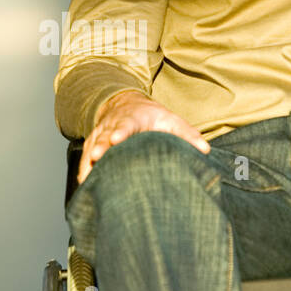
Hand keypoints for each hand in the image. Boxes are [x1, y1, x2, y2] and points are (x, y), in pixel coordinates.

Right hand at [77, 89, 210, 185]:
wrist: (124, 104)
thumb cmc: (152, 117)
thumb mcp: (171, 120)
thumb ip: (187, 135)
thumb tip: (205, 150)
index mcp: (133, 119)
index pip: (126, 125)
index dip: (121, 132)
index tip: (117, 139)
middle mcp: (112, 126)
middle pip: (104, 137)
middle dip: (100, 147)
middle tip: (96, 157)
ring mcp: (100, 135)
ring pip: (92, 148)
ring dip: (88, 162)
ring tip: (87, 178)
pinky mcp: (92, 145)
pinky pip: (85, 159)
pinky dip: (84, 170)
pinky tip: (86, 186)